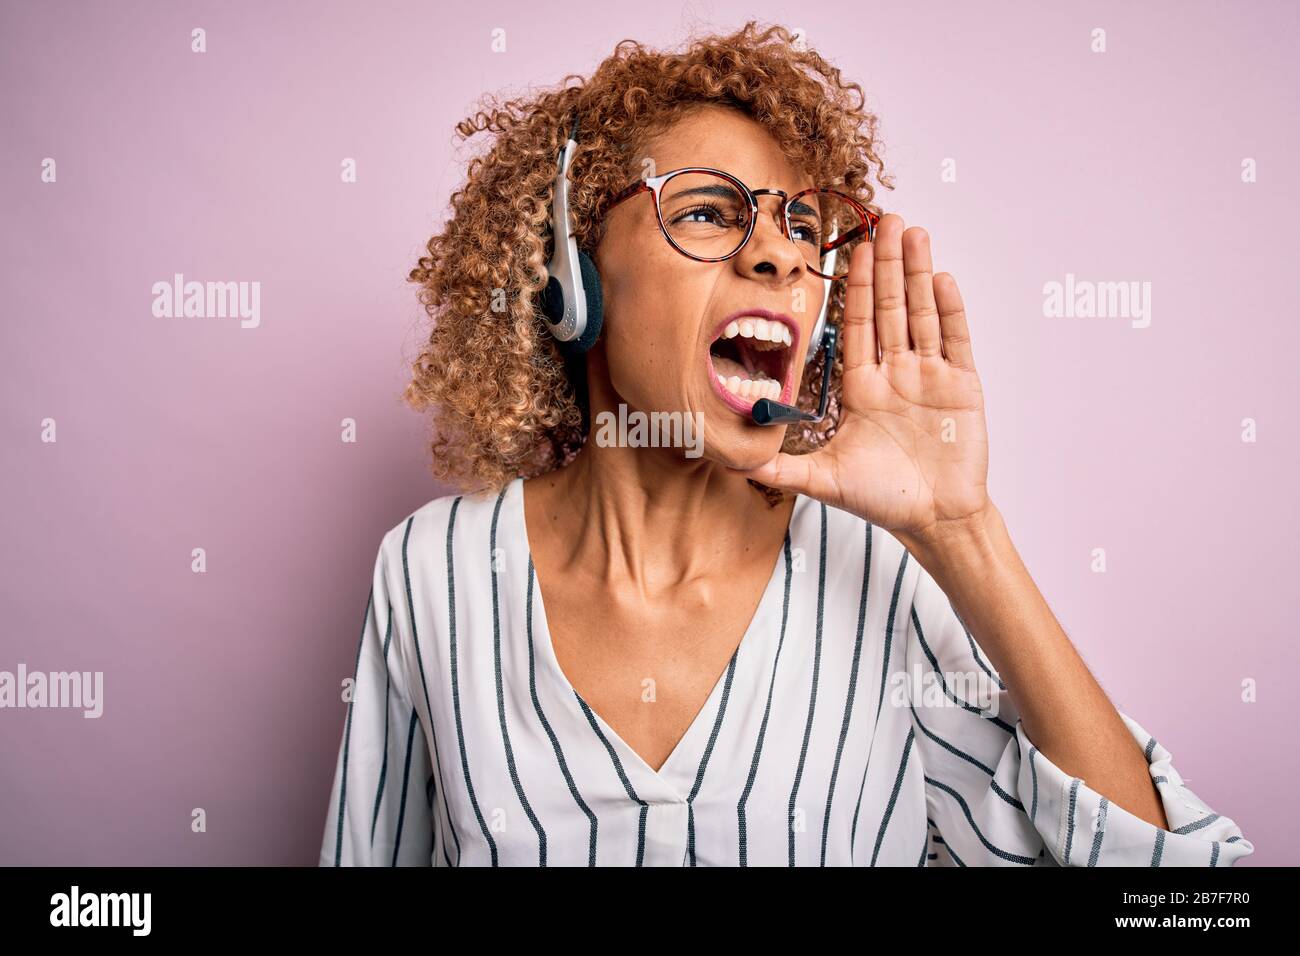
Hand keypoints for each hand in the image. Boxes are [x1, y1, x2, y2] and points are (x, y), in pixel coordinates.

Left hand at [732, 214, 992, 540]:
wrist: (935, 520)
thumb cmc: (882, 499)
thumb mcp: (822, 481)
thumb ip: (779, 468)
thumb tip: (731, 459)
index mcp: (862, 386)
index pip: (855, 325)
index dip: (854, 288)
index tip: (852, 251)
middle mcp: (895, 373)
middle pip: (889, 308)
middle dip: (887, 264)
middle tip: (885, 219)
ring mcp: (930, 376)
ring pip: (922, 314)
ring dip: (917, 273)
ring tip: (914, 233)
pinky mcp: (962, 386)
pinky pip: (955, 341)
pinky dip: (950, 311)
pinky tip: (942, 280)